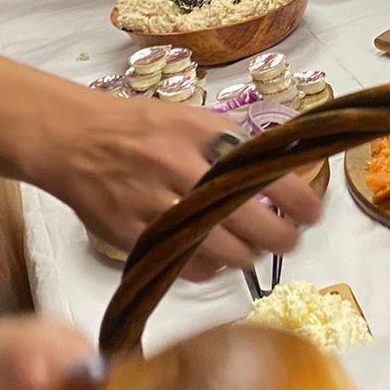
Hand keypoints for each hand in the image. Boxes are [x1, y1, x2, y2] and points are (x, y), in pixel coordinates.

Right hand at [45, 97, 323, 278]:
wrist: (76, 138)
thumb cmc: (140, 128)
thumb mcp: (193, 120)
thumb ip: (233, 144)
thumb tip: (284, 165)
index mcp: (203, 136)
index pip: (268, 174)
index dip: (300, 202)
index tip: (313, 214)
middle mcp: (181, 169)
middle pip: (251, 224)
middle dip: (280, 240)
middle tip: (288, 241)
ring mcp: (154, 205)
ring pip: (222, 252)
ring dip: (246, 258)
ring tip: (250, 250)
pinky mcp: (132, 235)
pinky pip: (184, 267)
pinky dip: (207, 269)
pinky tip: (211, 258)